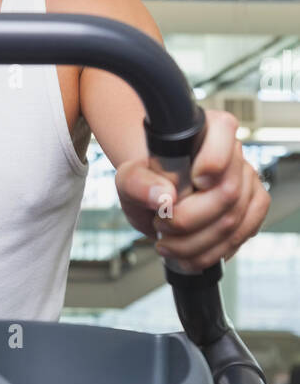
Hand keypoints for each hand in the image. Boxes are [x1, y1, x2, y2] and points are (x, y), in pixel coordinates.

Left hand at [114, 110, 270, 272]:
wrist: (158, 192)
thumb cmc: (149, 179)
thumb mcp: (130, 178)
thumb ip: (138, 183)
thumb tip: (164, 197)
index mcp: (209, 129)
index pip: (224, 132)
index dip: (209, 162)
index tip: (180, 189)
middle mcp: (235, 152)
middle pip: (228, 192)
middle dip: (187, 220)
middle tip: (161, 224)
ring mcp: (248, 181)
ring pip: (233, 222)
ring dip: (193, 244)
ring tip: (167, 243)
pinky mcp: (253, 208)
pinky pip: (240, 237)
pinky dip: (209, 254)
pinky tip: (188, 254)